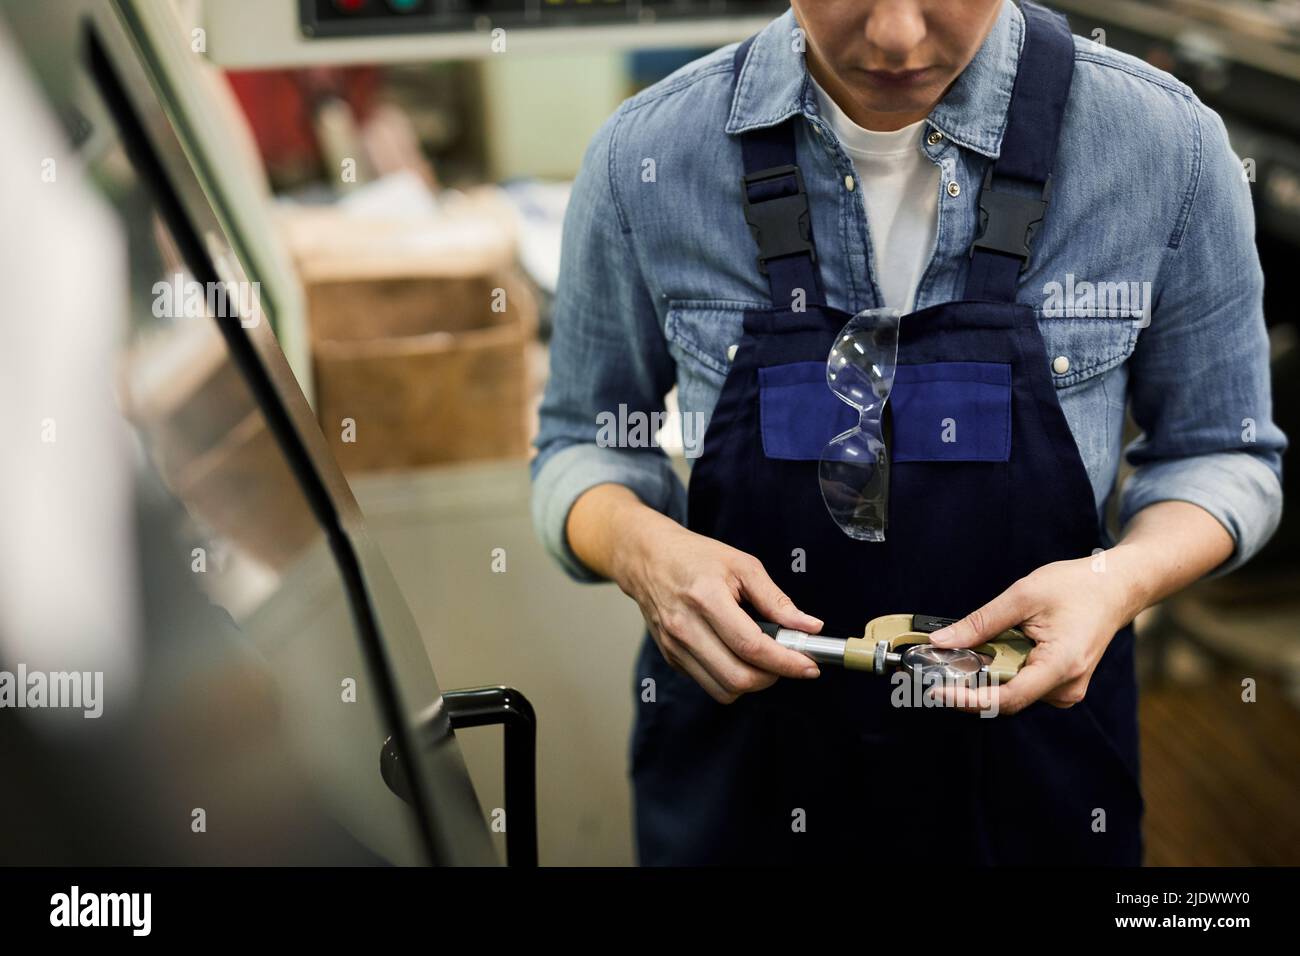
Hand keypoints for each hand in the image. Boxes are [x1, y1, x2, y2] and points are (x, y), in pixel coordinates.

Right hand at [613, 511, 823, 703]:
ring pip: (724, 690)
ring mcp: (675, 646)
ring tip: (762, 657)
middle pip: (738, 678)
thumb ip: (776, 600)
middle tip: (788, 660)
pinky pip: (709, 683)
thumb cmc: (696, 557)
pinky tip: (737, 653)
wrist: (648, 558)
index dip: (786, 662)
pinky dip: (731, 676)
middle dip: (772, 676)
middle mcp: (686, 627)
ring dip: (752, 681)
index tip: (809, 665)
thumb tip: (809, 627)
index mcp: (706, 599)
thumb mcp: (742, 565)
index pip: (751, 646)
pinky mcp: (671, 657)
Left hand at [925, 550, 1144, 714]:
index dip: (970, 699)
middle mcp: (1067, 686)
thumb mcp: (1023, 595)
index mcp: (1062, 665)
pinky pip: (1024, 685)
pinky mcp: (1062, 684)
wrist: (1116, 588)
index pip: (1009, 698)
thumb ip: (982, 622)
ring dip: (986, 677)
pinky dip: (1002, 672)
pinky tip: (990, 654)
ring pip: (1014, 693)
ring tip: (963, 656)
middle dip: (970, 686)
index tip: (938, 693)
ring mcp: (1067, 689)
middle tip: (935, 671)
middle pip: (1007, 699)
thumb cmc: (1076, 586)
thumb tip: (942, 641)